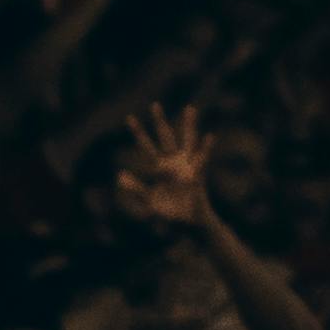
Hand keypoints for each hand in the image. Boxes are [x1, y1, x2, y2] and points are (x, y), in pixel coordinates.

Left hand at [118, 106, 217, 229]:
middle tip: (154, 105)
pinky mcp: (197, 175)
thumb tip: (120, 176)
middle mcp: (173, 163)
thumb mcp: (148, 201)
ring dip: (189, 126)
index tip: (129, 118)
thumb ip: (136, 188)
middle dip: (159, 122)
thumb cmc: (169, 213)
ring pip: (187, 141)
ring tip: (190, 108)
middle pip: (165, 137)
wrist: (187, 224)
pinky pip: (202, 160)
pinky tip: (210, 136)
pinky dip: (206, 149)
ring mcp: (186, 166)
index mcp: (159, 168)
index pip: (146, 147)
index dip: (138, 134)